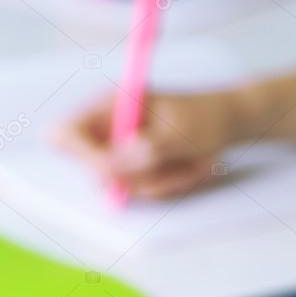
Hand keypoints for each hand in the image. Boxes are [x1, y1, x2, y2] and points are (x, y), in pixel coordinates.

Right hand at [53, 90, 235, 199]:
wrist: (228, 122)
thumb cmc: (204, 118)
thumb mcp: (179, 134)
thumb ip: (145, 151)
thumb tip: (109, 168)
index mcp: (110, 105)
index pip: (67, 133)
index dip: (84, 158)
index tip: (112, 173)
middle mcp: (110, 129)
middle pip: (95, 171)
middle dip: (137, 177)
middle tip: (171, 168)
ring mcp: (122, 152)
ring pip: (124, 187)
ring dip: (160, 182)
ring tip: (189, 164)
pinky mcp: (137, 170)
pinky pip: (142, 192)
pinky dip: (167, 186)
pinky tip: (186, 170)